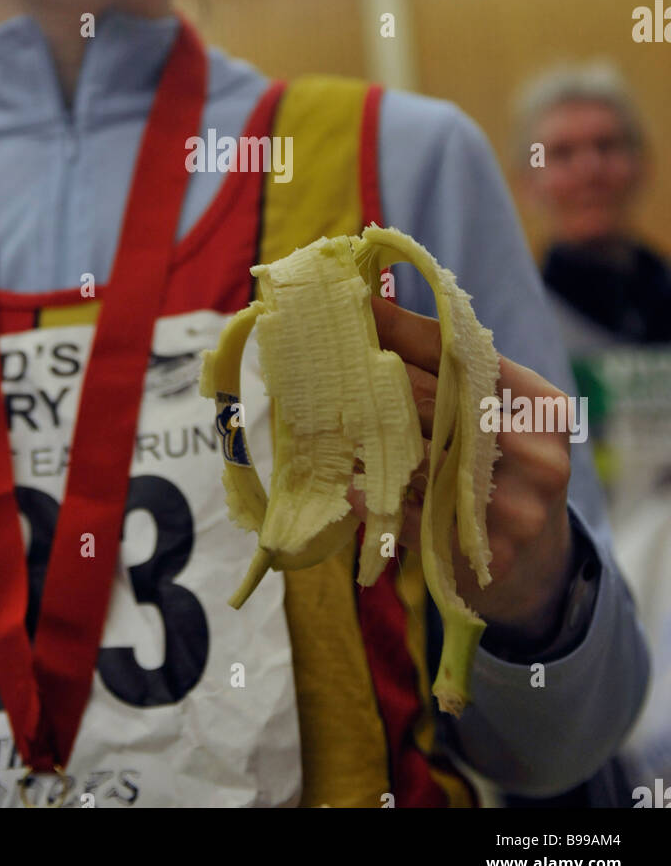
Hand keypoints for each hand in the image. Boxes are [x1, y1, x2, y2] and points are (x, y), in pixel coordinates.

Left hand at [348, 299, 575, 641]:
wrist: (540, 562)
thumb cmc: (503, 467)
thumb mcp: (495, 412)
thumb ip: (448, 367)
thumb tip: (373, 307)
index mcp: (542, 406)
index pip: (463, 355)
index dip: (404, 328)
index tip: (355, 303)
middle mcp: (536, 453)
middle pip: (436, 402)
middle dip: (378, 382)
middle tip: (323, 361)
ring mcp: (517, 508)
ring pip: (422, 460)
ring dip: (369, 441)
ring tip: (323, 421)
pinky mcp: (490, 554)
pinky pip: (417, 517)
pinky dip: (379, 499)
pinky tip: (351, 486)